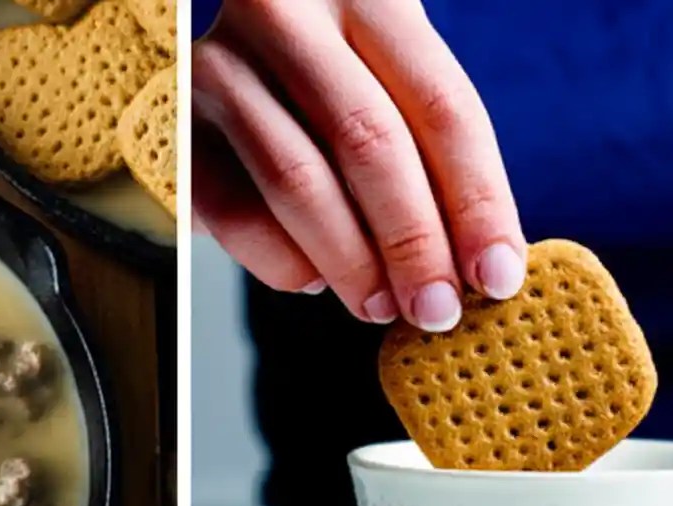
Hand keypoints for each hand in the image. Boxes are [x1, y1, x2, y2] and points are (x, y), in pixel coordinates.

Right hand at [192, 0, 526, 331]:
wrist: (230, 59)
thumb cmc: (326, 79)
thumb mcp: (386, 80)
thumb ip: (427, 150)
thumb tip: (479, 264)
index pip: (441, 105)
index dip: (477, 200)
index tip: (496, 274)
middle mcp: (286, 15)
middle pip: (369, 142)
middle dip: (413, 243)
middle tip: (437, 308)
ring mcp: (221, 67)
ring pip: (298, 183)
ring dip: (352, 264)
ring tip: (381, 305)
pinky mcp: (176, 125)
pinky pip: (236, 213)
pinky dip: (285, 262)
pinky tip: (316, 277)